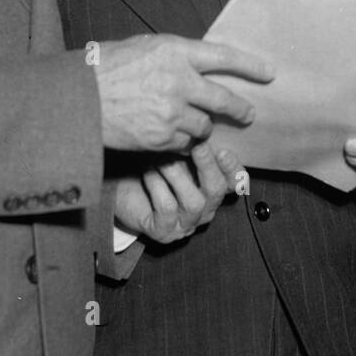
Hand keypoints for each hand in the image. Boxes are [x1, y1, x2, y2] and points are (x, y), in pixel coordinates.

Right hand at [94, 35, 272, 151]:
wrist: (78, 99)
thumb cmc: (104, 69)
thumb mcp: (142, 48)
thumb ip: (172, 57)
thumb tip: (195, 65)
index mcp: (174, 51)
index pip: (223, 56)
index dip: (249, 65)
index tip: (269, 73)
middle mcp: (179, 81)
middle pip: (224, 99)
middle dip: (241, 109)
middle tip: (248, 114)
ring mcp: (172, 112)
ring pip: (204, 126)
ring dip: (201, 127)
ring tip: (186, 123)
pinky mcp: (162, 138)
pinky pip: (185, 144)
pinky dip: (182, 142)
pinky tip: (168, 136)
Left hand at [113, 141, 245, 243]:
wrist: (120, 193)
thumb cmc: (152, 170)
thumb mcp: (175, 154)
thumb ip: (193, 145)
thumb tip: (202, 123)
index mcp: (212, 190)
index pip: (235, 183)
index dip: (234, 169)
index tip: (224, 150)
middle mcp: (204, 209)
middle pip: (217, 191)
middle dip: (208, 166)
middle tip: (197, 145)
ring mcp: (185, 223)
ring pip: (194, 202)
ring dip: (178, 175)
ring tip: (163, 157)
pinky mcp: (165, 232)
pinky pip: (167, 208)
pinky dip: (158, 185)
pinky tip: (148, 172)